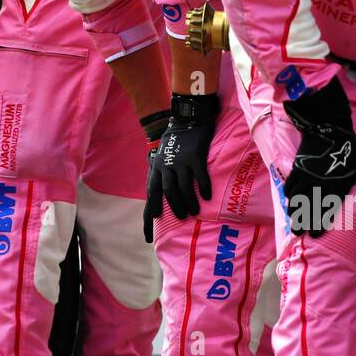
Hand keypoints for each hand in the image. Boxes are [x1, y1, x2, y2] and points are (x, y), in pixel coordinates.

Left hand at [143, 94, 217, 242]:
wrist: (187, 117)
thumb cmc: (175, 141)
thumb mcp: (162, 157)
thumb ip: (162, 175)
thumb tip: (163, 198)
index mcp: (157, 168)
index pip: (150, 196)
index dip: (148, 218)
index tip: (148, 237)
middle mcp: (166, 166)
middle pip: (166, 192)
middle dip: (172, 208)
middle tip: (181, 219)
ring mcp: (180, 161)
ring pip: (182, 187)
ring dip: (188, 202)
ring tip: (194, 212)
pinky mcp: (195, 156)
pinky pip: (199, 175)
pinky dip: (202, 187)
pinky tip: (207, 196)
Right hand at [281, 78, 355, 236]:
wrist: (329, 129)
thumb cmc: (351, 151)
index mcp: (336, 187)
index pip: (325, 212)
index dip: (318, 226)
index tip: (315, 235)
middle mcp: (318, 185)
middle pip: (306, 209)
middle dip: (301, 223)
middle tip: (299, 232)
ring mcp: (306, 177)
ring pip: (294, 200)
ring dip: (293, 212)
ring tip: (294, 220)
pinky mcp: (297, 170)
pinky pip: (289, 187)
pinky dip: (289, 196)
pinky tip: (291, 201)